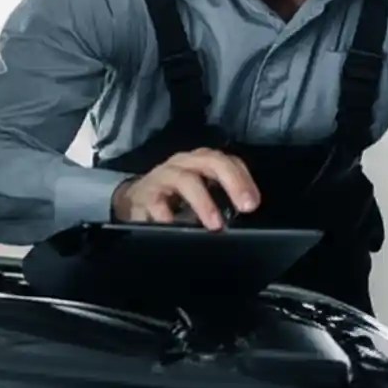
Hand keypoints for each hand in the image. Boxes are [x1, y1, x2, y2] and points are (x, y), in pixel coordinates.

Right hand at [110, 148, 259, 230]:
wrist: (135, 199)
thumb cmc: (175, 197)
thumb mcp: (201, 193)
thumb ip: (222, 200)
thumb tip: (245, 216)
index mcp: (202, 162)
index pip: (228, 161)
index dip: (243, 179)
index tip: (253, 203)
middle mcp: (185, 163)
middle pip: (211, 162)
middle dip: (232, 182)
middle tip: (245, 207)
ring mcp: (164, 176)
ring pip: (186, 181)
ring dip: (204, 202)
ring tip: (215, 224)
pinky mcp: (145, 194)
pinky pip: (157, 203)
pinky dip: (167, 215)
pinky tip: (176, 226)